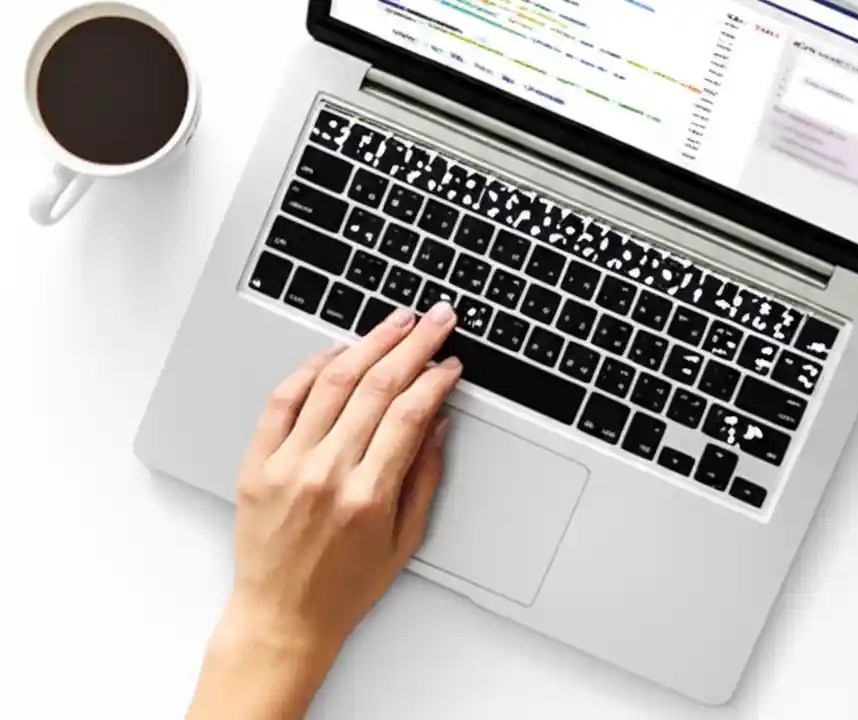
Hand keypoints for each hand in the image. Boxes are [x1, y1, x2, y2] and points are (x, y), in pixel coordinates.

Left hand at [188, 304, 461, 719]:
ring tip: (395, 323)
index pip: (409, 413)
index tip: (451, 362)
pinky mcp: (257, 463)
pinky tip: (337, 352)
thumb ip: (424, 477)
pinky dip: (311, 368)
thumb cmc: (344, 586)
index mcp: (368, 495)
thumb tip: (438, 422)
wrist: (281, 616)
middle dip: (413, 345)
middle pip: (377, 386)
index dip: (436, 379)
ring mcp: (288, 464)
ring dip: (370, 343)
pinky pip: (283, 400)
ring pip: (332, 382)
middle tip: (435, 320)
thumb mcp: (404, 540)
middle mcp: (327, 473)